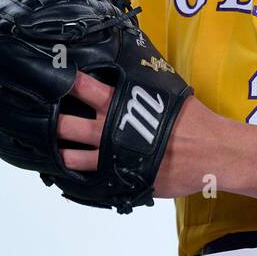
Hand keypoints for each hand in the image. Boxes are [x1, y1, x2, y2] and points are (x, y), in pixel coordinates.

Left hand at [56, 69, 215, 196]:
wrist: (212, 154)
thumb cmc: (194, 121)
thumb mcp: (168, 95)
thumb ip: (144, 88)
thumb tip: (133, 74)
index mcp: (121, 104)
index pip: (82, 87)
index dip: (64, 83)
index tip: (52, 81)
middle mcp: (110, 130)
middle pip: (65, 125)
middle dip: (52, 121)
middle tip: (44, 118)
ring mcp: (113, 159)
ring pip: (71, 158)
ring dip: (61, 153)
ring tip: (57, 149)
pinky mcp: (121, 180)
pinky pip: (92, 181)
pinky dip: (82, 177)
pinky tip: (77, 173)